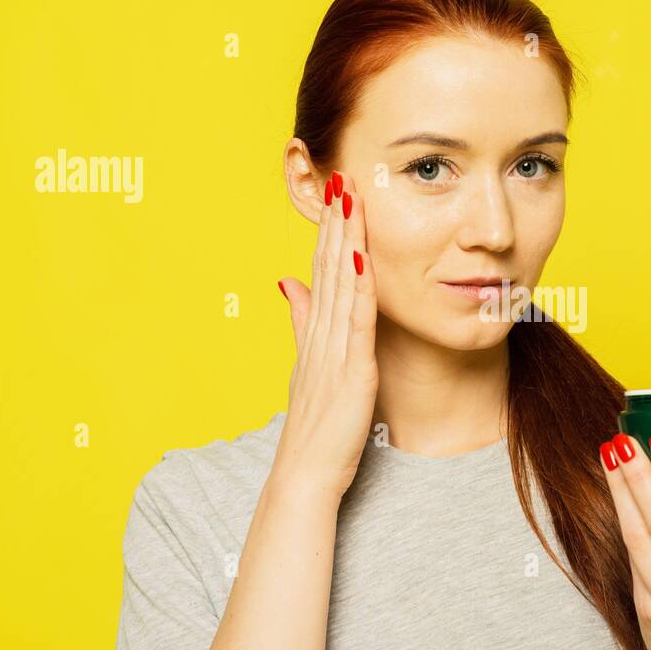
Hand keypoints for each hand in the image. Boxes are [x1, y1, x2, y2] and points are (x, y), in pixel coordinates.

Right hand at [275, 170, 378, 498]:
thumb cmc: (315, 429)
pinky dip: (359, 285)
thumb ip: (302, 324)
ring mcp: (334, 350)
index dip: (328, 230)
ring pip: (341, 283)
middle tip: (342, 174)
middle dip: (336, 220)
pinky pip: (356, 320)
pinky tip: (362, 255)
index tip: (337, 193)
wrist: (305, 475)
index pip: (321, 270)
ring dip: (345, 238)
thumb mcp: (308, 368)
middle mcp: (321, 334)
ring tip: (349, 197)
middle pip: (327, 266)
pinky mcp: (351, 370)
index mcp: (315, 333)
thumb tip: (288, 283)